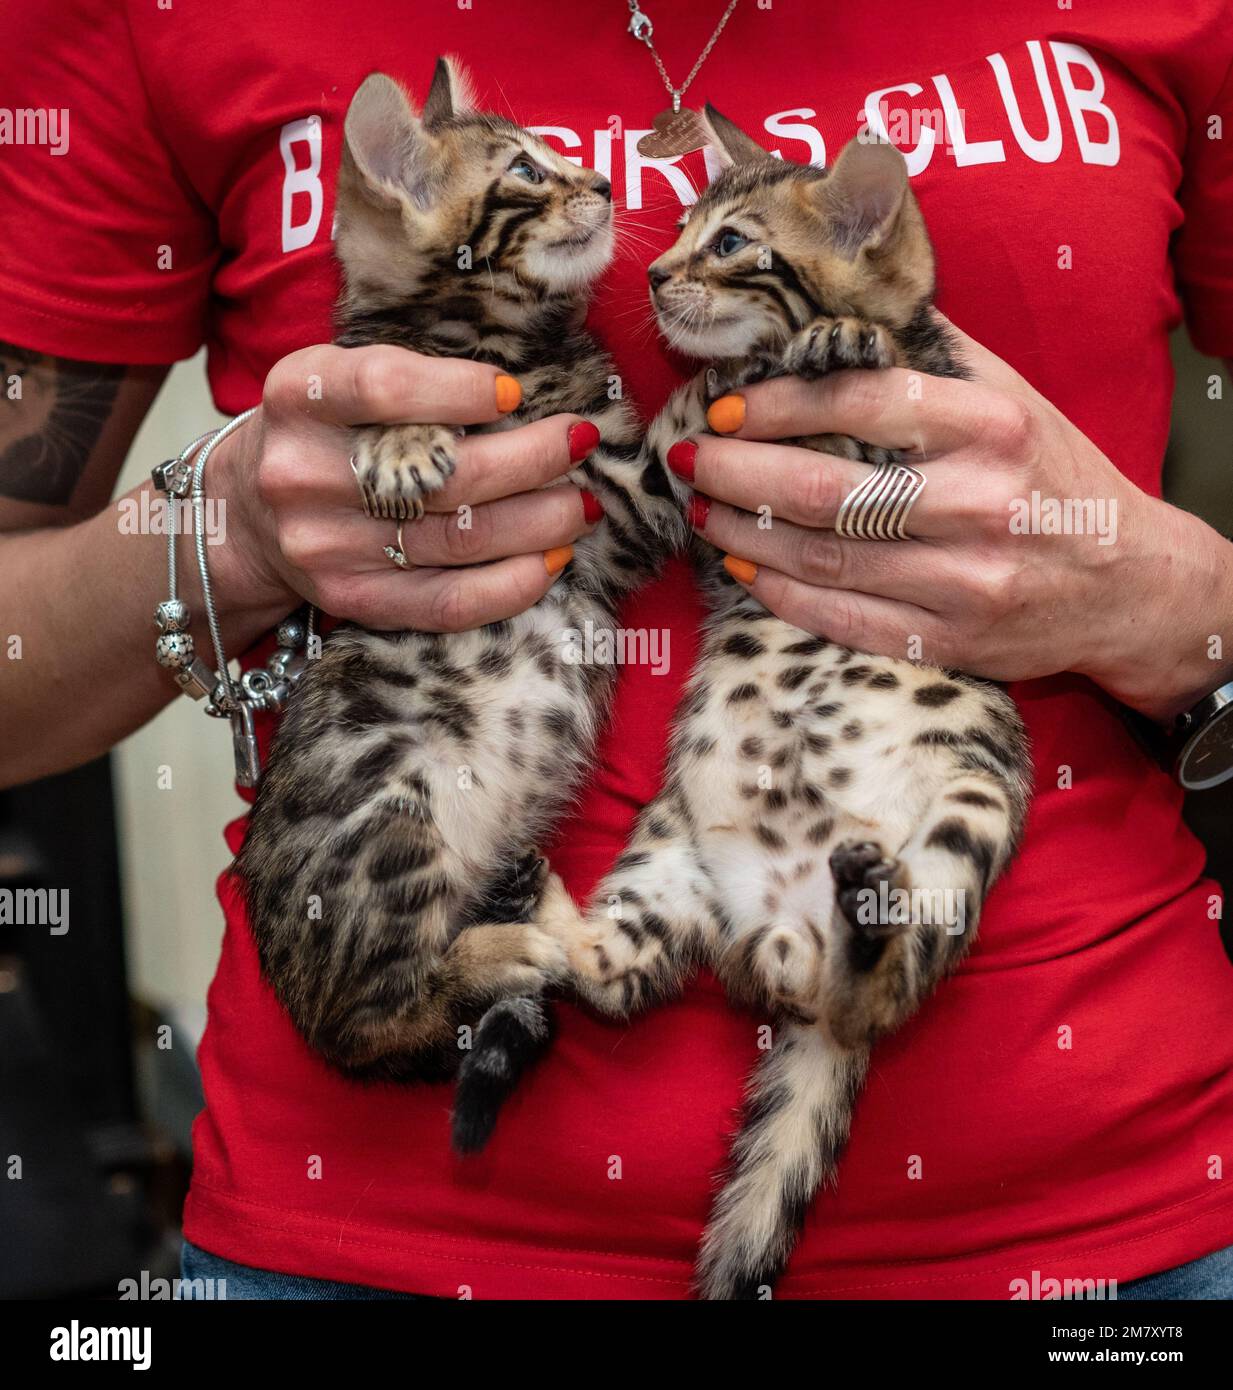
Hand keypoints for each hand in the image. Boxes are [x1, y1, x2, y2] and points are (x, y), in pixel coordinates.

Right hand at [211, 344, 601, 631]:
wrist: (245, 513)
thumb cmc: (322, 430)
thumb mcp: (341, 378)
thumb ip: (412, 381)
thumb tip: (522, 401)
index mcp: (299, 395)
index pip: (385, 387)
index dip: (460, 391)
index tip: (515, 392)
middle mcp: (304, 473)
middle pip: (442, 472)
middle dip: (533, 459)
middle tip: (581, 442)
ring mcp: (326, 545)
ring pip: (458, 538)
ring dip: (540, 522)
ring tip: (582, 504)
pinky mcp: (351, 599)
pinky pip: (447, 602)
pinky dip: (511, 585)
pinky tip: (551, 561)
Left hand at [672, 319, 1232, 721]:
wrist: (1128, 582)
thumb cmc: (1054, 477)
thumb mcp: (1014, 398)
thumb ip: (932, 356)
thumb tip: (836, 308)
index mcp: (994, 426)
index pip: (862, 402)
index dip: (779, 404)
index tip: (726, 405)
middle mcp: (980, 504)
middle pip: (827, 489)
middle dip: (737, 472)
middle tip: (689, 459)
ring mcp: (964, 582)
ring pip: (824, 557)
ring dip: (744, 534)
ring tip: (702, 511)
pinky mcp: (950, 643)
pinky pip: (844, 619)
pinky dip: (782, 594)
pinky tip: (743, 569)